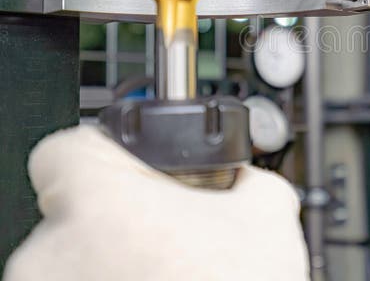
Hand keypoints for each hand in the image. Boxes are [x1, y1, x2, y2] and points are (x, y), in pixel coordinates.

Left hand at [3, 125, 308, 280]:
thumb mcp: (268, 215)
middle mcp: (52, 253)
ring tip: (167, 275)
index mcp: (99, 202)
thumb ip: (245, 179)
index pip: (68, 149)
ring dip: (113, 262)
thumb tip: (241, 179)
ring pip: (76, 259)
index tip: (134, 171)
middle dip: (122, 218)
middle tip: (168, 235)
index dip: (109, 154)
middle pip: (77, 209)